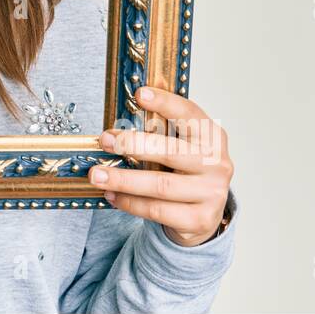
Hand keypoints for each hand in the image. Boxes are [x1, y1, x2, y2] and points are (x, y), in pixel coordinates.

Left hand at [91, 86, 232, 246]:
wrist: (202, 215)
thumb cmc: (184, 172)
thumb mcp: (180, 147)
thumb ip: (160, 134)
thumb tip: (117, 126)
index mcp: (212, 137)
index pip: (190, 115)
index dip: (165, 103)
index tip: (140, 94)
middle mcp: (217, 164)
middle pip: (171, 152)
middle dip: (133, 145)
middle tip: (105, 140)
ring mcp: (211, 193)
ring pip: (160, 185)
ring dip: (123, 179)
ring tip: (97, 175)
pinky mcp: (200, 220)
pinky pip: (158, 210)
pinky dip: (131, 203)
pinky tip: (112, 196)